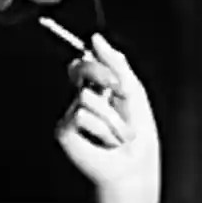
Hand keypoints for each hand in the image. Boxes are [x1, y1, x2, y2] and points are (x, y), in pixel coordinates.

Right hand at [55, 34, 160, 201]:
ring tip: (120, 133)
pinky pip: (81, 115)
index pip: (84, 63)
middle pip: (80, 69)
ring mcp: (70, 115)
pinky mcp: (64, 131)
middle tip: (119, 90)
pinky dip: (103, 128)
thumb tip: (95, 38)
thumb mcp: (131, 91)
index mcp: (96, 90)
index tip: (103, 61)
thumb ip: (115, 64)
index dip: (93, 60)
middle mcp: (80, 100)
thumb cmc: (137, 131)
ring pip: (88, 97)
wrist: (135, 165)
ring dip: (112, 116)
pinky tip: (106, 142)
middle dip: (101, 74)